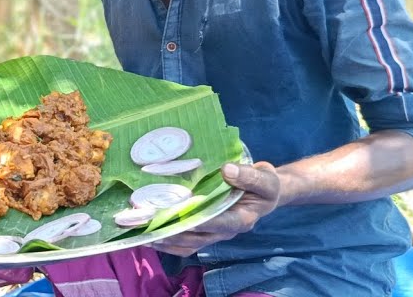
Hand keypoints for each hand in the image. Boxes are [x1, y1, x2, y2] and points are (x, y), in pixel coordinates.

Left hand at [151, 161, 280, 256]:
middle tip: (153, 228)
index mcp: (242, 219)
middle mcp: (226, 230)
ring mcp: (215, 232)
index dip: (202, 222)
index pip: (221, 223)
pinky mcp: (206, 230)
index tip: (184, 219)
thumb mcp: (266, 179)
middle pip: (199, 238)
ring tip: (146, 235)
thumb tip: (226, 170)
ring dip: (169, 241)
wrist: (265, 192)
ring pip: (190, 244)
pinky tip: (152, 235)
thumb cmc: (266, 185)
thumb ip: (250, 176)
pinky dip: (170, 241)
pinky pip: (187, 242)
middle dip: (176, 234)